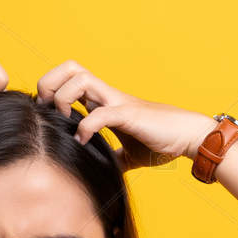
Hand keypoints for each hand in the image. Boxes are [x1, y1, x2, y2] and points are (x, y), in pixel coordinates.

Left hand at [34, 60, 214, 172]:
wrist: (188, 137)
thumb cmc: (162, 142)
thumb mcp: (130, 154)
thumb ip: (114, 157)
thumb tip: (103, 170)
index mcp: (104, 101)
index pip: (69, 78)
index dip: (52, 90)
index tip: (50, 116)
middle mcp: (107, 95)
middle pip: (69, 68)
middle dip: (50, 85)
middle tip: (49, 111)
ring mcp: (117, 102)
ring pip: (80, 79)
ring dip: (64, 99)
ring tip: (66, 123)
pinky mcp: (129, 114)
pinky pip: (100, 113)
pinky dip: (86, 127)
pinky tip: (84, 142)